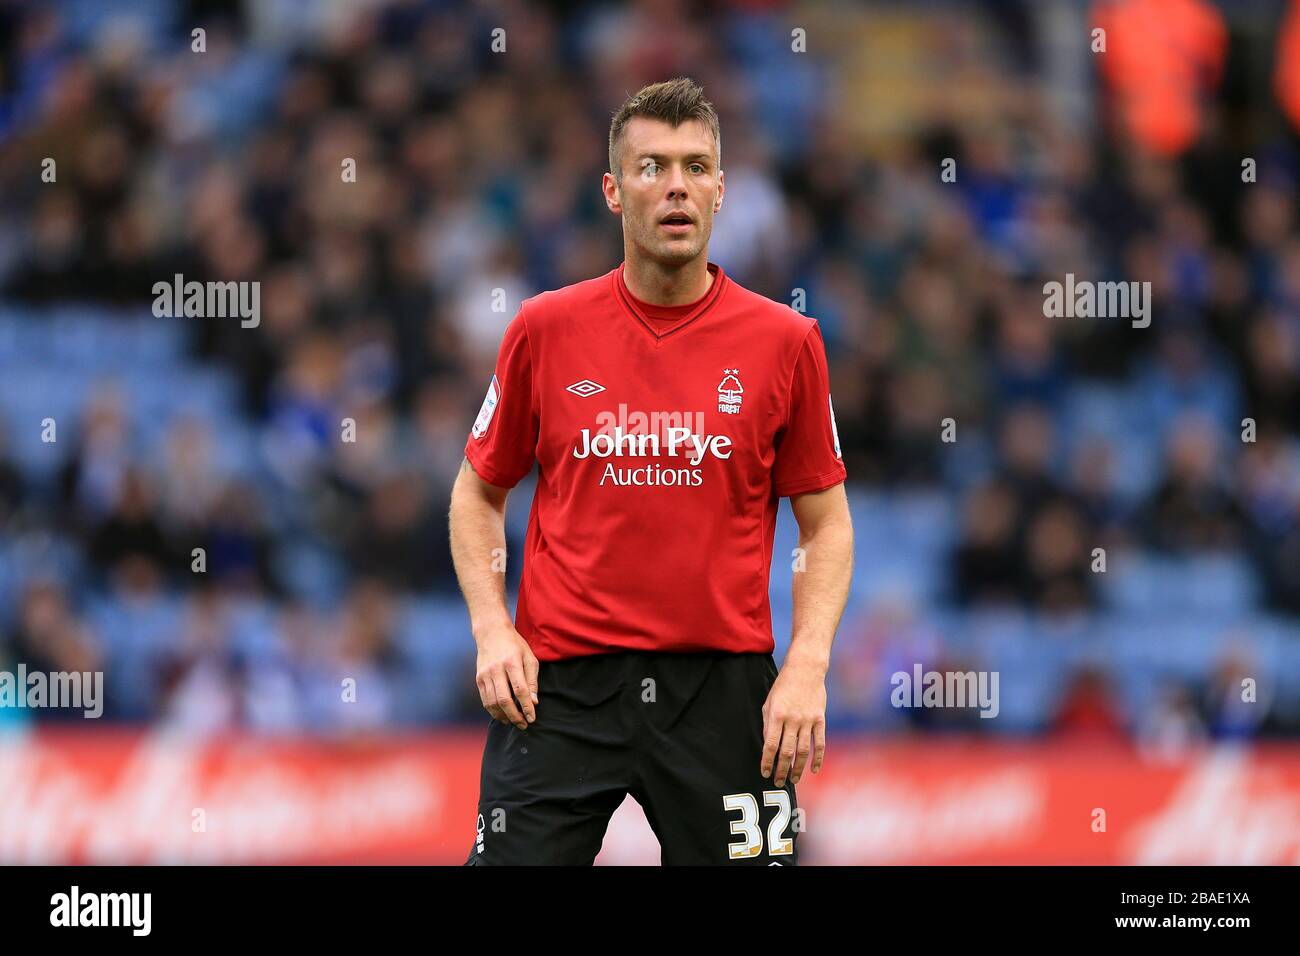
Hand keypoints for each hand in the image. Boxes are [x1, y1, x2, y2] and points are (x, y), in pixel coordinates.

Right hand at [474, 623, 538, 730]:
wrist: (491, 633)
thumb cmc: (515, 645)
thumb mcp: (529, 658)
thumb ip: (532, 680)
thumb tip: (534, 702)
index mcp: (512, 662)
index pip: (520, 690)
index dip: (526, 707)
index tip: (532, 718)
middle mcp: (496, 669)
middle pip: (504, 700)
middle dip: (515, 716)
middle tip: (523, 725)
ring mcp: (485, 675)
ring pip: (492, 702)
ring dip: (503, 716)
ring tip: (513, 722)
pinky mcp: (478, 679)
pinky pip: (485, 700)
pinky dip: (493, 711)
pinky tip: (502, 715)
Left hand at [761, 657, 826, 786]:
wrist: (806, 669)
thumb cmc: (783, 686)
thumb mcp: (769, 702)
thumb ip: (768, 724)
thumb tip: (769, 746)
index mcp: (776, 715)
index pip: (771, 745)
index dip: (767, 761)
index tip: (764, 772)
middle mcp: (792, 720)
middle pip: (787, 752)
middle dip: (782, 770)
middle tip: (778, 782)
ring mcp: (808, 720)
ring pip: (803, 751)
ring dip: (798, 768)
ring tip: (793, 780)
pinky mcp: (820, 720)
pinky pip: (819, 743)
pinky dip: (818, 759)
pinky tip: (814, 770)